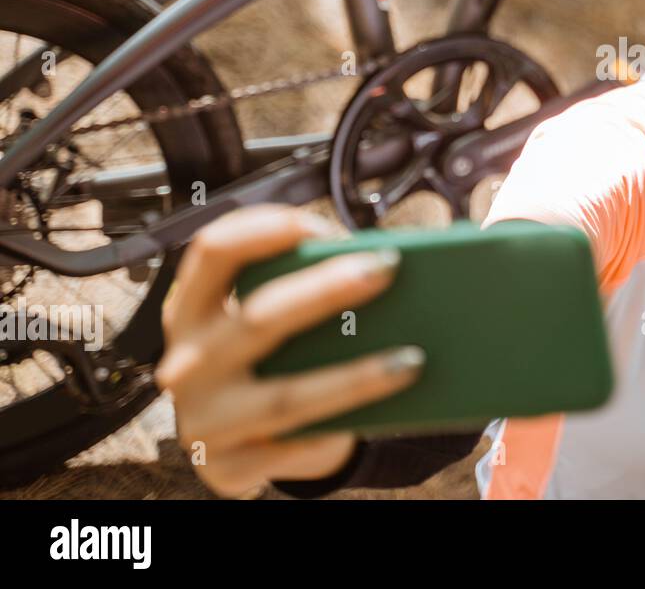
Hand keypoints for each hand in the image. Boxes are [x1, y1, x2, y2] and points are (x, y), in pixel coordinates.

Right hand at [154, 205, 424, 498]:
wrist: (250, 442)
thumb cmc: (270, 361)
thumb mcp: (270, 319)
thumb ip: (304, 286)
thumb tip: (384, 261)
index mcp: (191, 308)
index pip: (213, 251)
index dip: (266, 228)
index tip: (322, 225)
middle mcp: (187, 362)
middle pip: (257, 318)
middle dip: (326, 289)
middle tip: (386, 269)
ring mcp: (202, 420)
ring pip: (285, 397)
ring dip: (354, 377)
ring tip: (410, 359)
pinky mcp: (228, 467)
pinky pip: (295, 448)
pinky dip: (343, 428)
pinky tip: (384, 413)